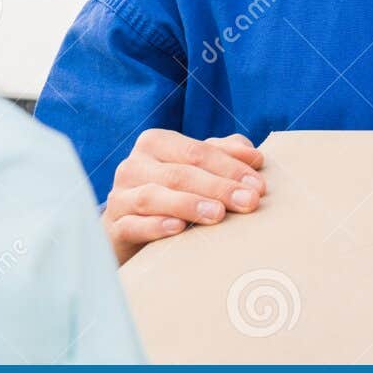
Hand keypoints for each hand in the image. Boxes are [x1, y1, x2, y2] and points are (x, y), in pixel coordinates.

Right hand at [102, 129, 266, 264]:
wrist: (131, 227)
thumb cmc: (171, 192)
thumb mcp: (196, 168)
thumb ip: (223, 155)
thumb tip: (254, 155)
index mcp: (155, 143)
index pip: (196, 151)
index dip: (229, 167)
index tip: (258, 186)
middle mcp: (133, 165)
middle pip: (179, 173)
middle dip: (218, 187)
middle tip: (248, 202)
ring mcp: (120, 195)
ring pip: (153, 196)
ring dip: (188, 204)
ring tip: (218, 215)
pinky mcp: (114, 225)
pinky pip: (132, 224)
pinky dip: (155, 226)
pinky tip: (178, 229)